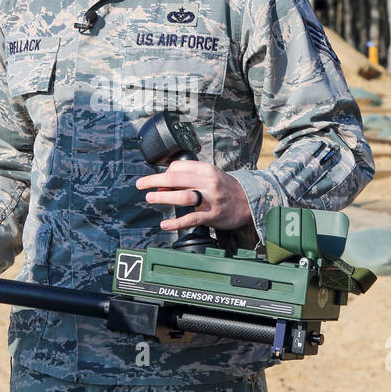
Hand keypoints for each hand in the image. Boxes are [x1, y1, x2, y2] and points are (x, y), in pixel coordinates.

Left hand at [135, 161, 251, 230]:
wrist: (250, 201)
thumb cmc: (226, 188)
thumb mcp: (210, 176)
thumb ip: (190, 178)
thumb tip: (163, 185)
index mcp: (206, 169)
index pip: (179, 167)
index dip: (164, 173)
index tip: (156, 181)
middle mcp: (208, 182)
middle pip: (176, 179)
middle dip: (154, 181)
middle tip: (140, 185)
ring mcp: (210, 199)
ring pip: (182, 196)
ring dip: (163, 197)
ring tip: (150, 199)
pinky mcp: (212, 216)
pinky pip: (191, 219)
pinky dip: (175, 223)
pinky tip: (164, 225)